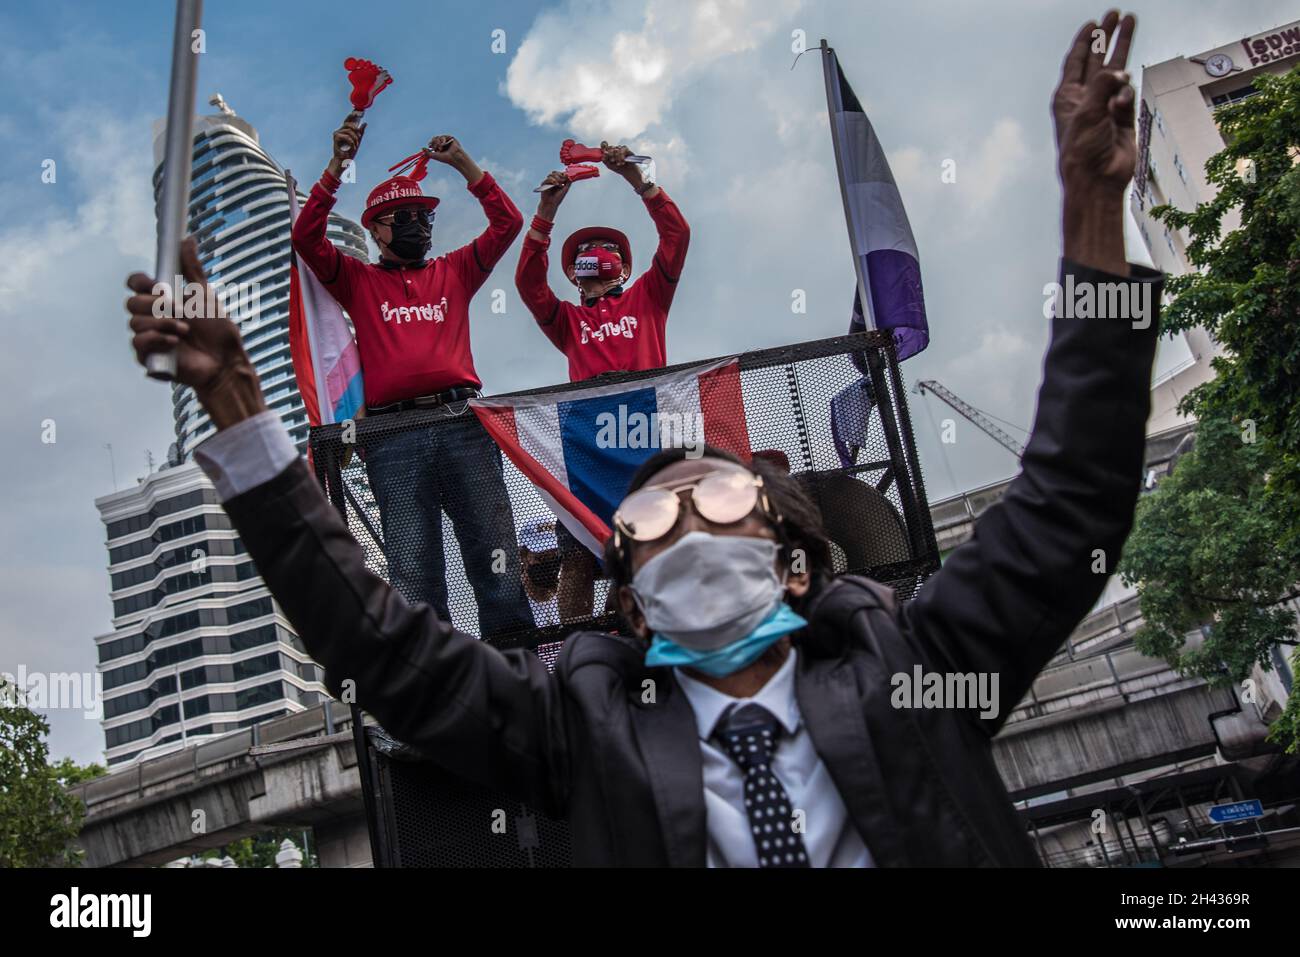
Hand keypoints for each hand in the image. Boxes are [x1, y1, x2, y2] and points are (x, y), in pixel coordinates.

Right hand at [126, 238, 265, 428]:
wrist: (225, 361)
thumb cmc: (218, 331)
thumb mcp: (204, 294)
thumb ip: (191, 268)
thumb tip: (187, 239)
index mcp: (161, 300)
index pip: (135, 284)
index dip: (140, 281)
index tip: (157, 285)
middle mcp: (151, 317)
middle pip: (132, 302)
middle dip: (157, 305)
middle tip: (180, 311)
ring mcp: (148, 337)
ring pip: (135, 322)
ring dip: (163, 323)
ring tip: (185, 330)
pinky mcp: (148, 357)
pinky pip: (138, 343)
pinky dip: (158, 340)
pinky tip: (176, 343)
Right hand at [332, 112, 365, 160]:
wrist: (345, 160)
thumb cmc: (350, 151)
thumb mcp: (358, 140)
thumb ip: (360, 132)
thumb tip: (365, 123)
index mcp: (345, 130)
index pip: (349, 120)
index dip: (353, 115)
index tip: (360, 112)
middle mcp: (340, 130)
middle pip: (348, 122)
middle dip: (355, 128)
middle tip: (359, 135)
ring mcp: (337, 133)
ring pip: (349, 130)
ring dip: (355, 138)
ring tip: (355, 145)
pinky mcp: (336, 137)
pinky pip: (346, 136)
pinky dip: (351, 142)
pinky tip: (351, 146)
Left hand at [428, 134, 482, 183]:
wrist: (454, 158)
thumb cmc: (446, 159)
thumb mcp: (434, 156)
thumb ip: (427, 153)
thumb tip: (422, 148)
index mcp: (439, 148)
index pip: (432, 143)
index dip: (430, 144)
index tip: (431, 148)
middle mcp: (442, 144)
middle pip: (434, 139)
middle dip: (433, 143)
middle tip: (436, 149)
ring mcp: (446, 141)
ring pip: (437, 137)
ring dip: (437, 142)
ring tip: (441, 148)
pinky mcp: (450, 138)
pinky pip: (442, 136)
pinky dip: (442, 140)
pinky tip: (443, 145)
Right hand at [536, 170, 570, 216]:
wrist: (551, 204)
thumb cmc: (558, 198)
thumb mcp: (565, 189)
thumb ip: (568, 182)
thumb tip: (569, 175)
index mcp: (557, 181)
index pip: (559, 173)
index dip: (562, 174)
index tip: (566, 176)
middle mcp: (552, 181)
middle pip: (555, 173)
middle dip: (560, 175)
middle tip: (563, 181)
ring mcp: (548, 182)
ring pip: (551, 175)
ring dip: (557, 178)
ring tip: (559, 184)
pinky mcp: (543, 184)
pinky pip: (548, 179)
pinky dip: (552, 180)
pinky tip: (556, 184)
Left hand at [601, 141, 642, 184]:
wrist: (628, 172)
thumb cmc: (619, 168)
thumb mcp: (610, 166)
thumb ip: (605, 161)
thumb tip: (603, 155)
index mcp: (609, 152)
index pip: (605, 146)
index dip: (604, 147)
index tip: (605, 152)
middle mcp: (614, 149)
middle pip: (610, 147)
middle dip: (611, 155)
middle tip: (612, 161)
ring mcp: (620, 148)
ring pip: (616, 149)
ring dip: (617, 157)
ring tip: (618, 164)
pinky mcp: (626, 149)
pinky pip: (622, 149)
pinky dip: (622, 156)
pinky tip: (623, 161)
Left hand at [1053, 11, 1137, 194]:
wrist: (1097, 179)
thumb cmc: (1082, 149)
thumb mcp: (1087, 112)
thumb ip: (1103, 85)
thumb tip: (1120, 71)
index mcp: (1067, 97)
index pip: (1075, 61)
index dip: (1084, 41)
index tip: (1092, 23)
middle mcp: (1086, 98)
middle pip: (1097, 58)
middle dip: (1106, 35)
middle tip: (1115, 13)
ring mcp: (1105, 106)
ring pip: (1117, 70)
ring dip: (1123, 45)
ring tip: (1130, 20)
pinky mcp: (1122, 116)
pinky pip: (1128, 93)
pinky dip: (1126, 96)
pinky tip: (1119, 107)